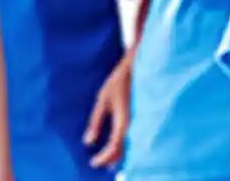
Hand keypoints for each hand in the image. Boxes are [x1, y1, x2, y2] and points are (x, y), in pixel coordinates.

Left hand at [83, 52, 133, 168]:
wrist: (140, 66)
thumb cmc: (120, 80)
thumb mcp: (103, 99)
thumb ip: (95, 121)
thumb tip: (87, 142)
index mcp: (123, 121)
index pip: (113, 148)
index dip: (103, 158)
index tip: (93, 163)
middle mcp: (134, 125)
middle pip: (124, 150)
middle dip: (111, 159)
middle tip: (99, 162)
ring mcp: (140, 122)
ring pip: (130, 145)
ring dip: (119, 153)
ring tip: (108, 158)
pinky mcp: (143, 118)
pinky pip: (134, 137)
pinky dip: (125, 144)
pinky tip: (119, 143)